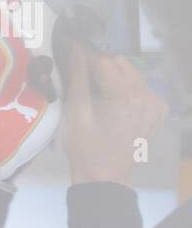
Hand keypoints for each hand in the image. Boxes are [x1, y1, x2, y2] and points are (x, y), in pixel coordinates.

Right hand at [63, 45, 167, 186]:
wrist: (105, 178)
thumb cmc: (86, 149)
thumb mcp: (76, 112)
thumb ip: (77, 77)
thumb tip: (74, 49)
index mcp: (126, 96)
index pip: (103, 62)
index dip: (84, 56)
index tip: (68, 49)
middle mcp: (147, 96)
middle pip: (120, 64)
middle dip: (99, 66)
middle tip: (79, 77)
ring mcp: (156, 104)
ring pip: (131, 74)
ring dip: (112, 76)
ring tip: (95, 91)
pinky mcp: (158, 111)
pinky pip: (140, 88)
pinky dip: (124, 89)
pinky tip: (111, 104)